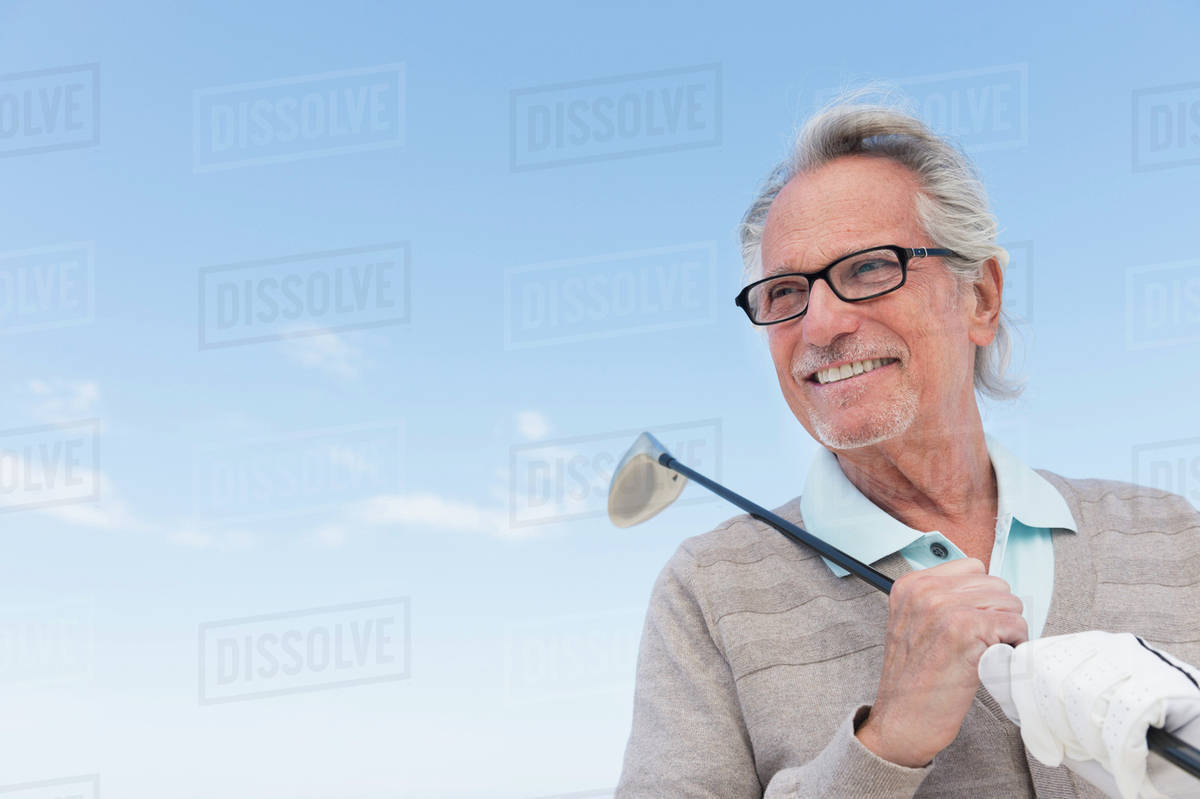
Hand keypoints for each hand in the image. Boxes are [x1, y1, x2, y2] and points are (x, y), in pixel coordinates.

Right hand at [856, 558, 1027, 766]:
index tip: (975, 624)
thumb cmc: (914, 680)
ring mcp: (945, 608)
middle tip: (984, 644)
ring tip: (987, 654)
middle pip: (996, 585)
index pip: (974, 568)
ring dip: (1007, 632)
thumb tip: (989, 591)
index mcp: (912, 585)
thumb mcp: (914, 625)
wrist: (903, 721)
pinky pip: (1015, 626)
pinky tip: (993, 662)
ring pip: (1010, 604)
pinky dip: (1015, 647)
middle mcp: (926, 590)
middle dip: (998, 615)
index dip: (983, 599)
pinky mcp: (966, 630)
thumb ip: (941, 600)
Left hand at [978, 631, 1199, 798]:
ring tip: (1108, 759)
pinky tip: (1128, 770)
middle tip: (1083, 754)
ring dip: (1093, 742)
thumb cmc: (1129, 744)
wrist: (1189, 757)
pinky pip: (1125, 716)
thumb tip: (991, 666)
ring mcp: (1141, 659)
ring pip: (1086, 694)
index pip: (1032, 658)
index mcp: (1083, 649)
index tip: (1047, 745)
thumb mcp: (1072, 726)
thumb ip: (1031, 700)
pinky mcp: (1168, 682)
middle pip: (1055, 678)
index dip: (1028, 704)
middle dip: (1062, 729)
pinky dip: (1122, 754)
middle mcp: (1111, 646)